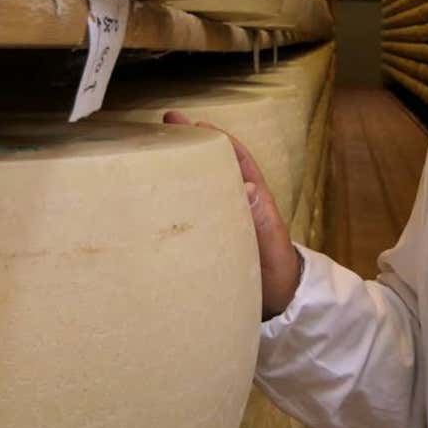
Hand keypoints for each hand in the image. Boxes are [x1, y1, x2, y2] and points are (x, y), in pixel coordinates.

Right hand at [164, 111, 302, 319]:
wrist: (277, 304)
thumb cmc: (276, 270)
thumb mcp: (270, 242)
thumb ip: (259, 217)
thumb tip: (248, 185)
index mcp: (253, 199)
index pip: (234, 159)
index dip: (215, 139)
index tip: (191, 123)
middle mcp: (236, 204)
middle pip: (213, 167)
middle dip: (191, 147)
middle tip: (162, 128)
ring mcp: (222, 221)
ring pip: (200, 188)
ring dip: (180, 171)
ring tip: (150, 156)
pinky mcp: (210, 241)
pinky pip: (192, 214)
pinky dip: (175, 203)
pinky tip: (153, 202)